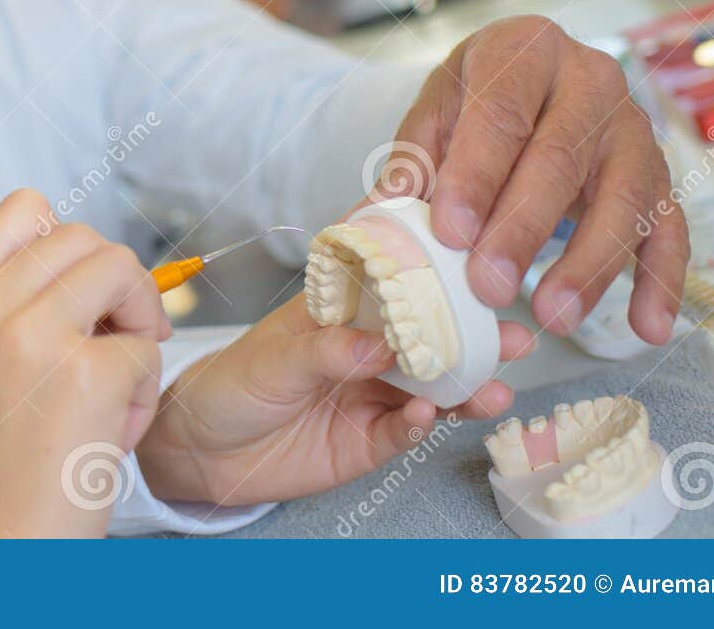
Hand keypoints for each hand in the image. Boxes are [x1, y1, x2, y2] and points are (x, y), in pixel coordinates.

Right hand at [0, 190, 169, 537]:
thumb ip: (13, 302)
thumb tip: (89, 262)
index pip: (25, 208)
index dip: (67, 244)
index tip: (77, 293)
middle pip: (84, 237)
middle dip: (115, 285)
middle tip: (113, 341)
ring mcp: (32, 336)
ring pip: (122, 270)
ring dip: (136, 323)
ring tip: (113, 382)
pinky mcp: (84, 375)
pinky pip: (145, 349)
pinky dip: (142, 392)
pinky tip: (110, 431)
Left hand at [134, 296, 534, 505]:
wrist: (202, 451)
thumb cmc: (230, 386)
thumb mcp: (271, 360)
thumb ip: (325, 352)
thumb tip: (377, 346)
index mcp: (342, 312)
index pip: (394, 284)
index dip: (433, 273)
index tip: (475, 262)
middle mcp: (366, 350)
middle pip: (431, 338)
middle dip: (474, 335)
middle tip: (511, 335)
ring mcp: (372, 395)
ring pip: (434, 387)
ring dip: (466, 387)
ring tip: (491, 387)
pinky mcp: (369, 441)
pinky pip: (408, 431)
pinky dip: (423, 424)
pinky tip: (429, 416)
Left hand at [392, 16, 686, 342]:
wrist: (531, 79)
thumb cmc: (475, 101)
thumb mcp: (434, 116)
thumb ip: (407, 167)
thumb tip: (363, 226)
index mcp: (521, 51)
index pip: (498, 114)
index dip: (475, 176)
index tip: (450, 233)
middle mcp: (589, 80)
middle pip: (560, 158)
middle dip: (522, 229)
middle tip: (487, 286)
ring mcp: (632, 127)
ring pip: (622, 197)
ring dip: (589, 264)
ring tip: (553, 317)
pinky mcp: (660, 171)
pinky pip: (669, 226)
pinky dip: (660, 280)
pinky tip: (647, 327)